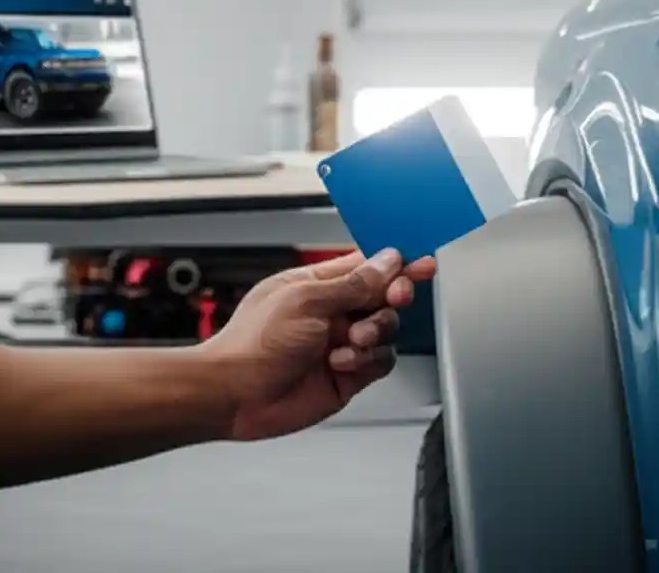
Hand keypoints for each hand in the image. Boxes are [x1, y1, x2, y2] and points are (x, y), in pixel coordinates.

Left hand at [200, 249, 435, 440]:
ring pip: (386, 330)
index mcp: (317, 284)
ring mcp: (340, 344)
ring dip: (376, 332)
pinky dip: (368, 361)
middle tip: (394, 298)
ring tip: (352, 341)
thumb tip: (387, 263)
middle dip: (393, 297)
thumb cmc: (253, 342)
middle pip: (383, 297)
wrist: (235, 394)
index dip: (397, 264)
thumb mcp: (307, 300)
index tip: (422, 263)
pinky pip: (379, 362)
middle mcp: (331, 312)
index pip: (368, 267)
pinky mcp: (347, 376)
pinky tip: (342, 363)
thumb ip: (353, 284)